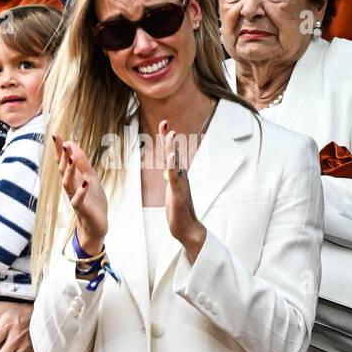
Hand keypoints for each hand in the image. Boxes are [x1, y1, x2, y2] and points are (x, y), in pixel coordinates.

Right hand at [53, 134, 107, 255]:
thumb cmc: (93, 201)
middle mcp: (71, 187)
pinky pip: (78, 199)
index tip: (56, 136)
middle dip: (61, 157)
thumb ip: (82, 163)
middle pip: (63, 170)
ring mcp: (75, 197)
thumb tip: (73, 145)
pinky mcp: (83, 208)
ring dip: (69, 170)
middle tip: (61, 142)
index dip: (60, 150)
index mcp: (73, 179)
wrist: (96, 224)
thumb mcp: (90, 177)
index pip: (63, 162)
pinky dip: (81, 191)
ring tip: (70, 157)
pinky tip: (85, 183)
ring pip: (68, 183)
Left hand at [159, 119, 206, 259]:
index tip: (165, 128)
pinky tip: (172, 157)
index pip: (172, 156)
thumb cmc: (179, 212)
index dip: (168, 142)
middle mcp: (181, 177)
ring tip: (170, 134)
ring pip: (175, 163)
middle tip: (164, 123)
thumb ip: (173, 181)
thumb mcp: (173, 191)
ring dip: (172, 148)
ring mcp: (180, 184)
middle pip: (173, 154)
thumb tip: (170, 172)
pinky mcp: (178, 193)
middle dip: (168, 139)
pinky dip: (173, 167)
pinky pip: (174, 178)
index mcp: (178, 176)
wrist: (187, 228)